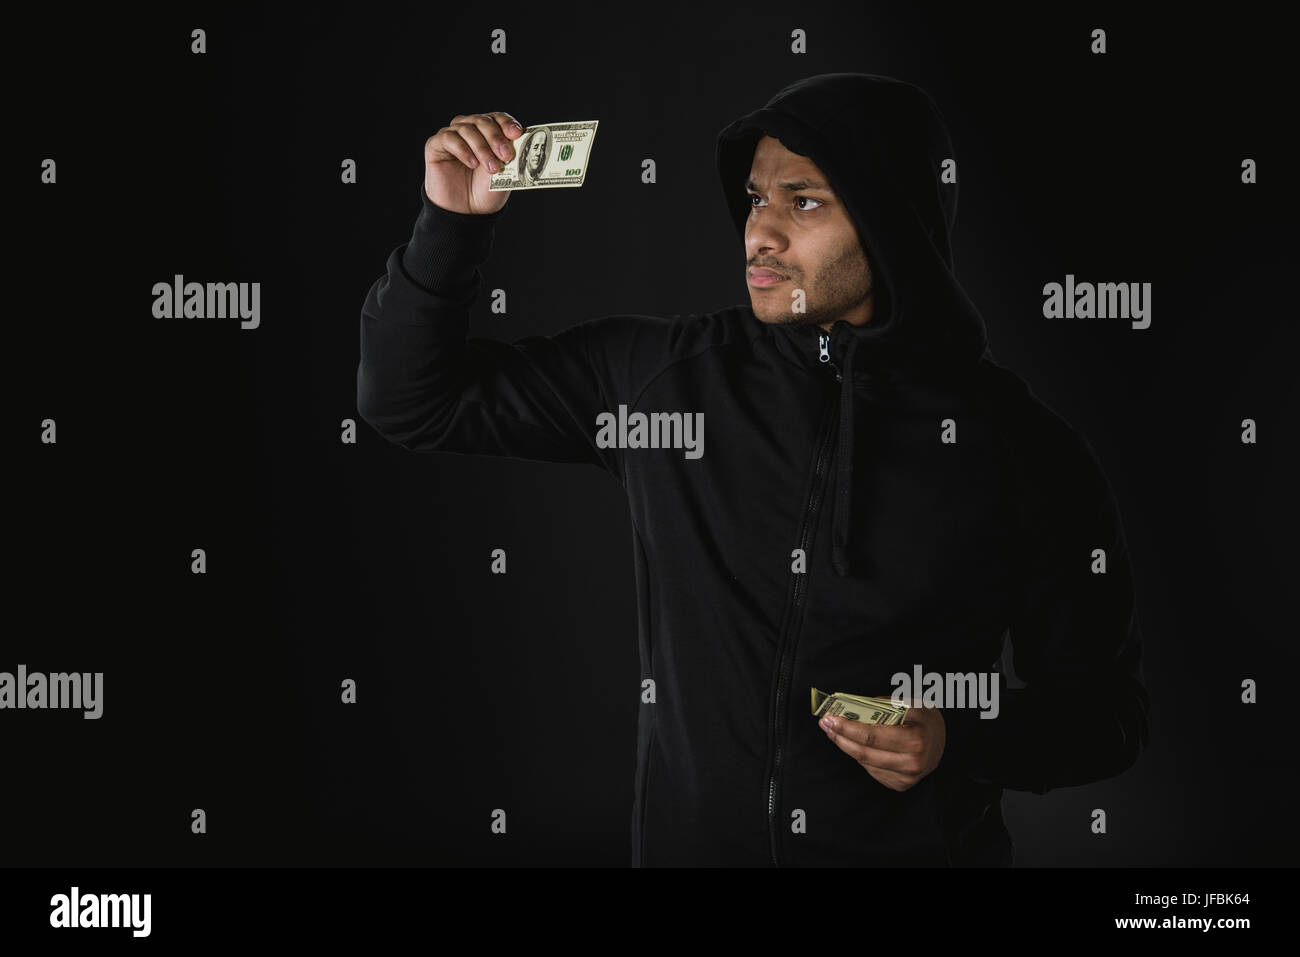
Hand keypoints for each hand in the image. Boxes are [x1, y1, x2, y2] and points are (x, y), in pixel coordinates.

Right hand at [423, 111, 525, 215]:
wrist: (468, 213)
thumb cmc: (486, 192)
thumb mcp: (505, 173)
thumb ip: (509, 155)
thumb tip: (518, 139)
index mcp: (488, 134)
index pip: (497, 118)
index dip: (507, 123)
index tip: (516, 134)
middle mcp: (470, 131)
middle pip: (482, 121)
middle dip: (496, 137)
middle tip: (505, 155)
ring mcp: (452, 137)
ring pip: (466, 128)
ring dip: (481, 147)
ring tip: (490, 168)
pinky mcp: (436, 146)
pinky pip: (448, 138)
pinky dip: (462, 149)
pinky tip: (471, 163)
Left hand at [818, 705, 945, 790]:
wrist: (943, 742)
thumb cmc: (924, 720)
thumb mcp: (911, 704)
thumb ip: (884, 706)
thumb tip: (851, 707)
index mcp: (914, 740)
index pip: (872, 736)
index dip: (847, 728)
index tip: (830, 719)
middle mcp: (911, 763)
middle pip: (864, 753)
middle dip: (840, 738)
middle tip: (825, 724)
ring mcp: (906, 778)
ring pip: (865, 763)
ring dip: (846, 747)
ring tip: (835, 732)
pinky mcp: (900, 785)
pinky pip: (872, 770)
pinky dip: (861, 756)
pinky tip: (856, 744)